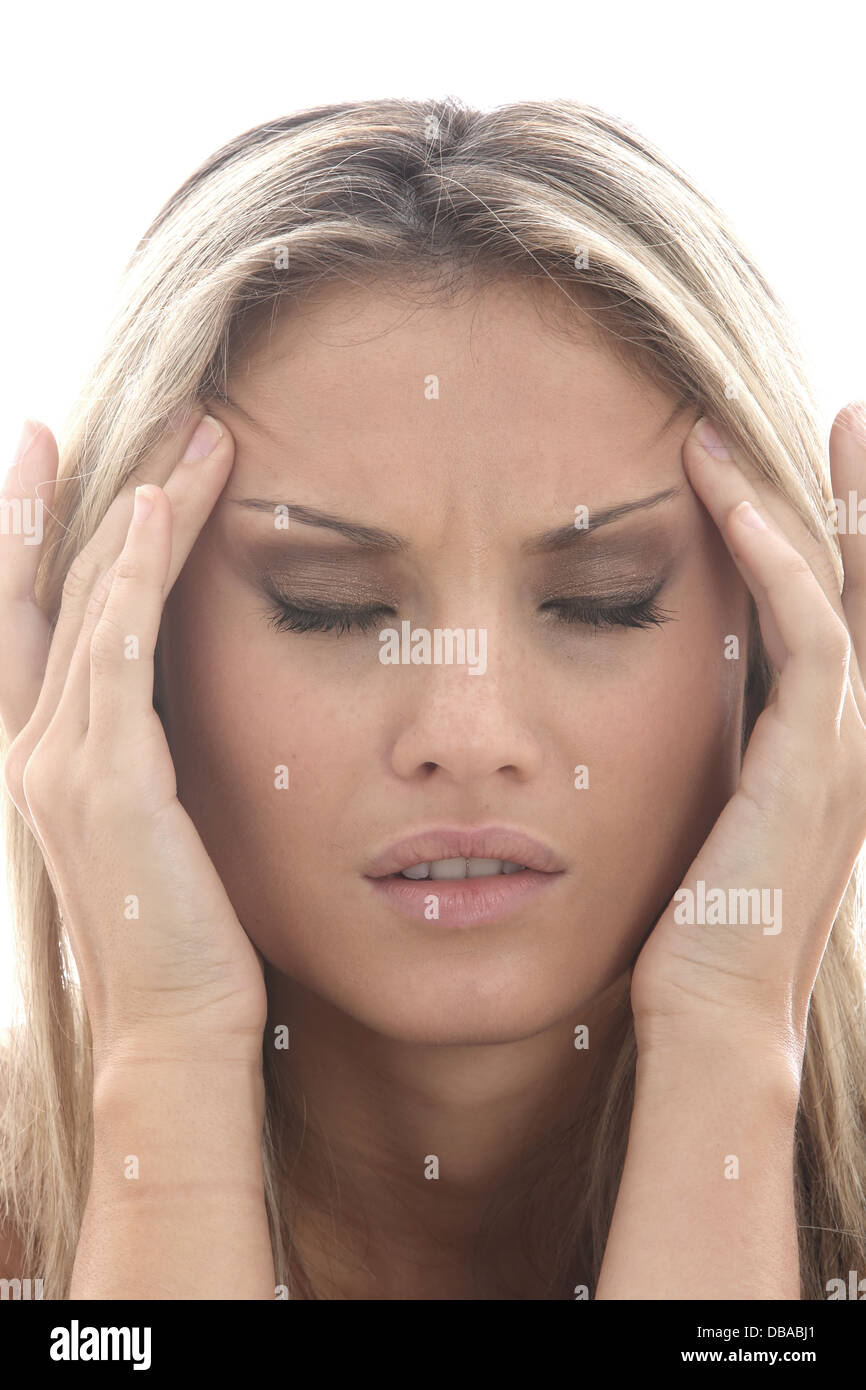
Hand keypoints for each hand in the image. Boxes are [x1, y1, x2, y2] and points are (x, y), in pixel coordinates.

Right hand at [0, 410, 267, 1073]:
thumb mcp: (150, 823)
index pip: (25, 617)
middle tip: (126, 414)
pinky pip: (118, 648)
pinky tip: (160, 509)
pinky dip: (136, 572)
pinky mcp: (109, 777)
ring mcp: (61, 761)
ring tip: (194, 436)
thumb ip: (141, 752)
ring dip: (141, 508)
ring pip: (93, 601)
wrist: (175, 1022)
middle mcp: (32, 748)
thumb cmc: (178, 930)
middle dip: (89, 495)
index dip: (30, 532)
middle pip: (55, 588)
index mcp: (40, 756)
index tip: (51, 454)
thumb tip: (167, 700)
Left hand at [630, 405, 865, 1067]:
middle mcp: (859, 742)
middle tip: (852, 419)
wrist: (716, 1019)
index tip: (816, 473)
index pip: (851, 622)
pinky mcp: (813, 760)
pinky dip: (774, 559)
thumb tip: (681, 716)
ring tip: (805, 423)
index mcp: (835, 752)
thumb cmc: (700, 933)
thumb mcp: (715, 822)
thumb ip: (722, 762)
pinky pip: (808, 632)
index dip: (843, 544)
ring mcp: (848, 750)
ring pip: (854, 593)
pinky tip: (730, 500)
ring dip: (822, 503)